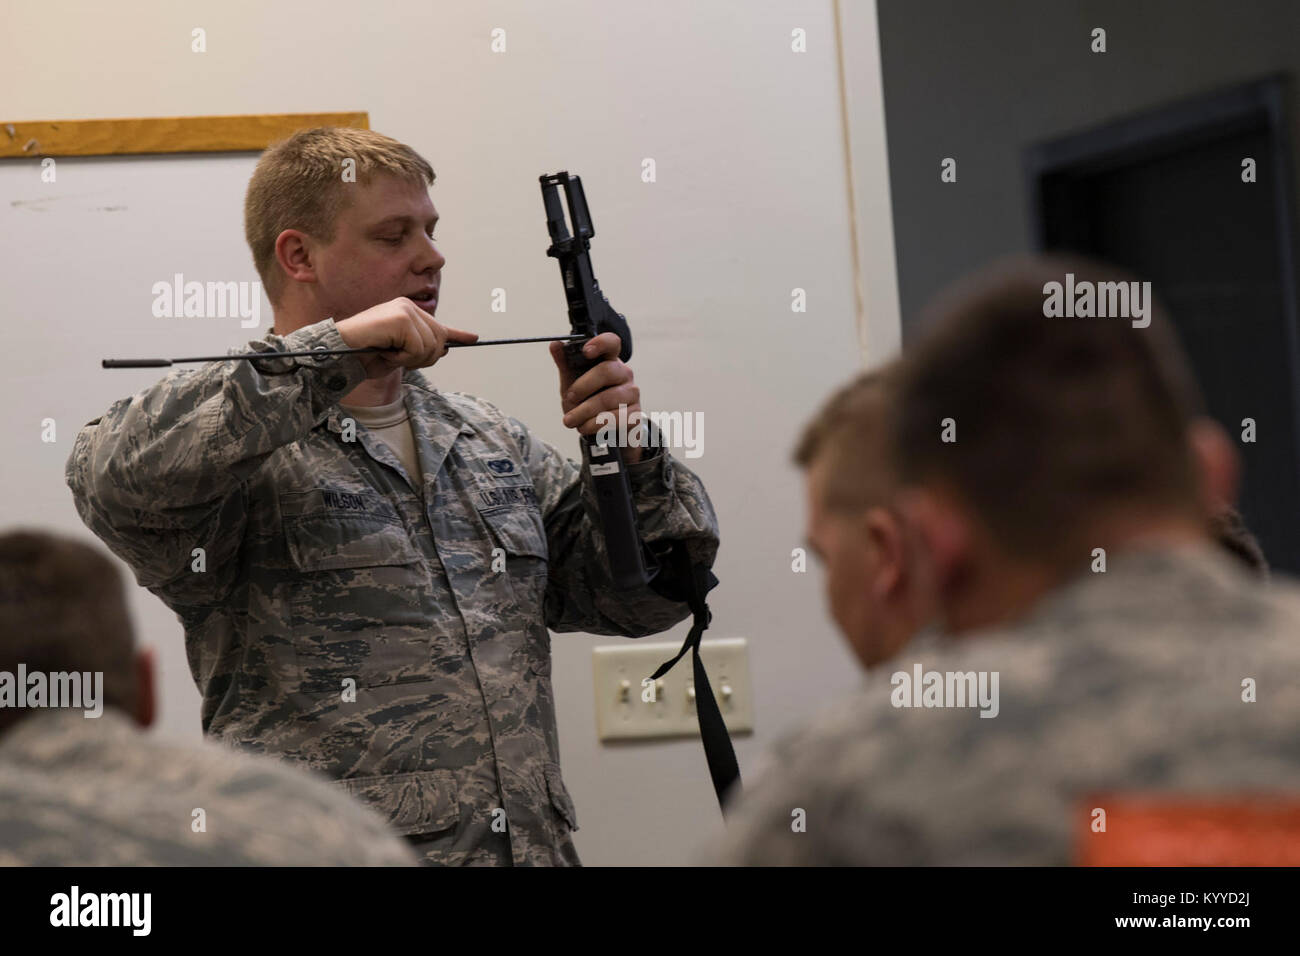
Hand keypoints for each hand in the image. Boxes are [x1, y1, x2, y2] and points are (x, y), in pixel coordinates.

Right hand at [335, 297, 477, 379]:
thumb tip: (446, 348)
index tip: (475, 338)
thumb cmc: (363, 356)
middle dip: (422, 359)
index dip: (457, 334)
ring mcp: (404, 310)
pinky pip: (417, 348)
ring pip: (430, 347)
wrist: (337, 353)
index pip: (439, 326)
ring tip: (387, 353)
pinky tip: (385, 351)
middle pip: (439, 342)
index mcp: (407, 313)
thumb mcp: (397, 356)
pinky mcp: (400, 318)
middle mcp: (408, 307)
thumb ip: (420, 350)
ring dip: (409, 360)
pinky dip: (402, 358)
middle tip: (396, 358)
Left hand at [549, 332, 643, 463]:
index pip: (612, 343)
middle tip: (569, 398)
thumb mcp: (573, 381)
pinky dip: (596, 424)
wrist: (601, 429)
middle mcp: (624, 373)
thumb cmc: (588, 400)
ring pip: (609, 398)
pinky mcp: (635, 414)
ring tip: (570, 420)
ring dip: (584, 411)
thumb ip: (565, 364)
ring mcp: (632, 393)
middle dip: (583, 386)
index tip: (585, 352)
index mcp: (609, 360)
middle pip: (607, 371)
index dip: (601, 343)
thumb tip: (555, 345)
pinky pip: (616, 418)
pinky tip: (585, 427)